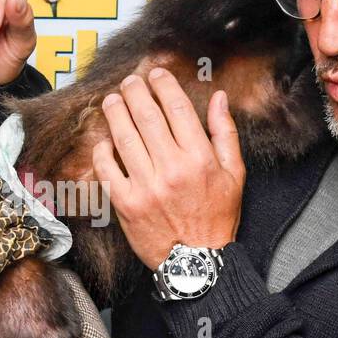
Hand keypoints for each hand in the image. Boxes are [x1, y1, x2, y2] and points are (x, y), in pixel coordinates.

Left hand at [91, 68, 244, 269]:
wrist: (197, 262)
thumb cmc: (217, 217)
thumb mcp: (235, 175)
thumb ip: (225, 133)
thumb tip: (219, 98)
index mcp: (199, 158)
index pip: (176, 109)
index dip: (163, 85)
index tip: (156, 74)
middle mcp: (171, 169)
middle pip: (146, 117)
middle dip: (135, 92)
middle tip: (129, 82)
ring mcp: (145, 186)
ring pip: (124, 138)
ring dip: (115, 113)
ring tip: (113, 100)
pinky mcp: (125, 204)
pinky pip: (107, 170)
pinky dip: (103, 151)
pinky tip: (105, 139)